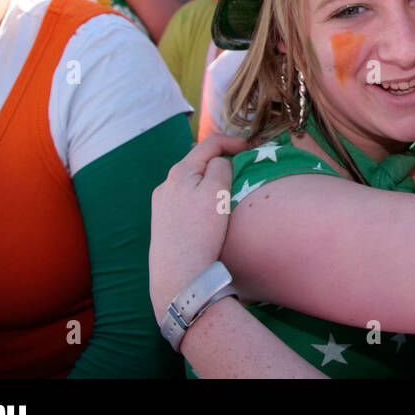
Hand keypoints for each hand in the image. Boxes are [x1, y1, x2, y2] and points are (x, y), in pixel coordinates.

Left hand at [149, 134, 247, 322]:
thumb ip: (222, 166)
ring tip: (227, 196)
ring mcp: (161, 203)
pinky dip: (200, 199)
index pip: (211, 143)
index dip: (234, 141)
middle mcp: (166, 183)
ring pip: (192, 182)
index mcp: (180, 171)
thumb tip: (220, 162)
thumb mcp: (218, 191)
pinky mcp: (162, 222)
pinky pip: (185, 200)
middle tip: (243, 173)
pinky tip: (207, 216)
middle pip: (199, 162)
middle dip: (222, 163)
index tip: (252, 149)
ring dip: (210, 182)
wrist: (178, 273)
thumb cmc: (201, 230)